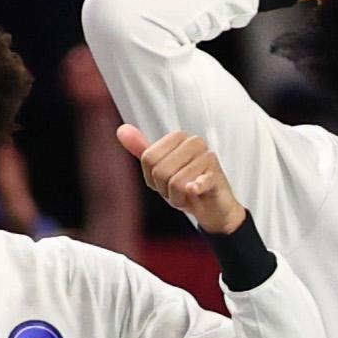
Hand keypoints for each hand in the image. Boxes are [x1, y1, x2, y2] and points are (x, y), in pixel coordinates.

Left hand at [115, 122, 247, 234]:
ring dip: (178, 198)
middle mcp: (194, 142)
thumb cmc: (185, 186)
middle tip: (179, 190)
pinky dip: (194, 190)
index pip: (148, 158)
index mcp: (178, 137)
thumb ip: (141, 149)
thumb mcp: (159, 169)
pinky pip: (196, 183)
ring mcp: (207, 158)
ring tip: (188, 195)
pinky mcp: (216, 175)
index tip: (165, 182)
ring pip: (175, 183)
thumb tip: (121, 129)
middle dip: (165, 189)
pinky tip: (195, 190)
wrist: (213, 208)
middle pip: (160, 170)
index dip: (152, 178)